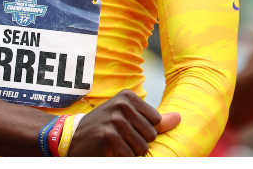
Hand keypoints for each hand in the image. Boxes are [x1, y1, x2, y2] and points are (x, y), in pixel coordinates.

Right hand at [66, 90, 180, 156]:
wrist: (73, 138)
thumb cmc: (105, 128)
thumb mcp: (128, 118)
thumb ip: (155, 120)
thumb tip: (179, 118)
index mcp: (128, 96)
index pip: (156, 121)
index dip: (144, 130)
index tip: (127, 127)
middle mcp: (122, 104)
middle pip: (151, 135)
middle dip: (138, 142)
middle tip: (119, 137)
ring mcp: (115, 120)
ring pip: (142, 147)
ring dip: (130, 151)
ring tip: (115, 143)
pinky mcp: (109, 136)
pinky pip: (130, 155)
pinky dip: (121, 157)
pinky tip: (108, 149)